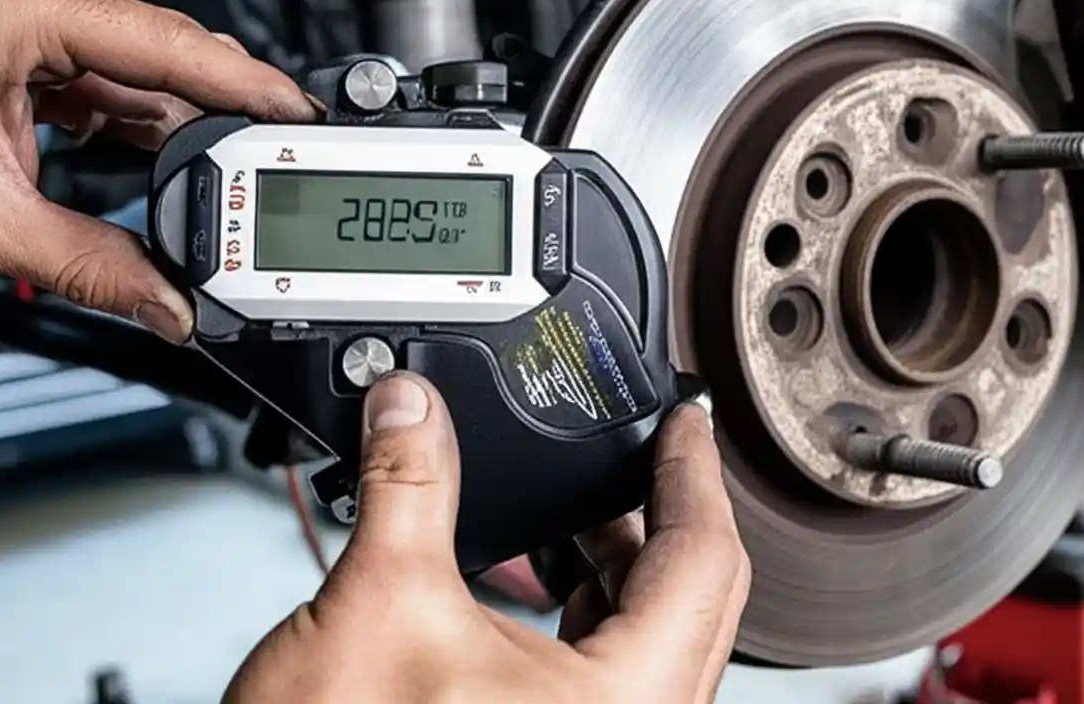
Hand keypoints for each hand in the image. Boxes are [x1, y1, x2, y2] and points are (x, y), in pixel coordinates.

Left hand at [0, 0, 319, 342]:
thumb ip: (89, 265)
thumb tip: (165, 302)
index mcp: (4, 10)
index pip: (158, 40)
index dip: (241, 82)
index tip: (297, 112)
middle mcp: (14, 3)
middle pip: (154, 52)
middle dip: (215, 113)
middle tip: (268, 163)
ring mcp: (13, 24)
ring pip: (128, 68)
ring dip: (172, 125)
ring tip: (217, 179)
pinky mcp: (9, 49)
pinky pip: (93, 77)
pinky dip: (126, 121)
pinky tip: (152, 159)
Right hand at [225, 372, 750, 702]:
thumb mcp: (379, 602)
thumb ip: (406, 485)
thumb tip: (408, 408)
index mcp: (624, 701)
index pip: (704, 562)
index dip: (693, 473)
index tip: (685, 423)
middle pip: (685, 597)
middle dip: (650, 512)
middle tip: (631, 447)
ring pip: (645, 634)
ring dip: (609, 562)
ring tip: (574, 500)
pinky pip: (603, 666)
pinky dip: (579, 608)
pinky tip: (537, 570)